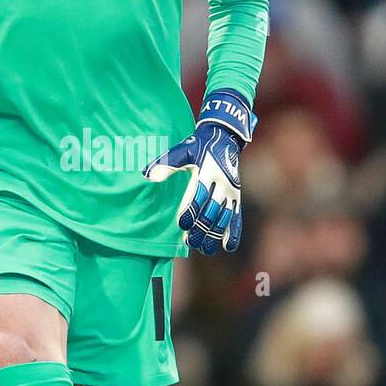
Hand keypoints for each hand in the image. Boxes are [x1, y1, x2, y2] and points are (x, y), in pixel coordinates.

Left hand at [143, 88, 255, 254]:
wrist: (224, 137)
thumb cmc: (199, 145)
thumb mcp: (182, 150)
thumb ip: (166, 163)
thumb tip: (147, 175)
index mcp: (208, 171)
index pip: (199, 195)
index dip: (191, 211)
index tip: (181, 224)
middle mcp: (223, 183)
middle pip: (212, 210)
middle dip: (201, 228)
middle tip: (189, 242)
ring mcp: (232, 191)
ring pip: (224, 217)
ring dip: (214, 234)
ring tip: (204, 248)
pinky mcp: (237, 196)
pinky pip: (237, 216)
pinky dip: (234, 232)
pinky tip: (227, 247)